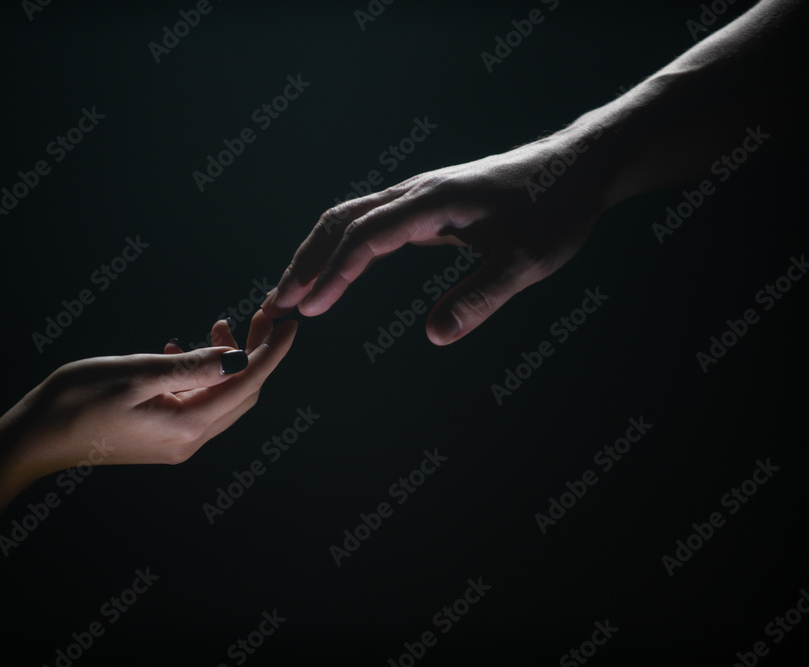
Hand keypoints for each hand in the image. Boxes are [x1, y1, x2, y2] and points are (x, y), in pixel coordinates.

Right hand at [6, 310, 295, 478]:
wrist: (35, 438)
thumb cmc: (77, 400)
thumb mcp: (137, 374)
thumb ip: (192, 367)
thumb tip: (236, 357)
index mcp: (188, 425)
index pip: (247, 384)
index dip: (271, 352)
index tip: (289, 323)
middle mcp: (190, 440)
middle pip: (242, 392)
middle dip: (256, 352)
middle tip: (259, 312)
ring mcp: (177, 442)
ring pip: (222, 397)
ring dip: (228, 361)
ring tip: (217, 325)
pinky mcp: (163, 437)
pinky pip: (199, 403)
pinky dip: (202, 375)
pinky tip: (183, 350)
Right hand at [262, 126, 608, 344]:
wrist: (574, 168)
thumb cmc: (554, 212)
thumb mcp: (526, 263)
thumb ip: (481, 299)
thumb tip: (435, 338)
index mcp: (433, 201)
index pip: (366, 237)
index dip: (333, 274)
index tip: (309, 310)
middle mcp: (415, 192)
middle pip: (341, 221)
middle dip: (305, 262)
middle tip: (276, 305)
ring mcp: (416, 195)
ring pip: (348, 218)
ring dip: (315, 253)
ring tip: (291, 292)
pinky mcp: (423, 204)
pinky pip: (367, 222)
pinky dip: (340, 248)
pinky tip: (334, 274)